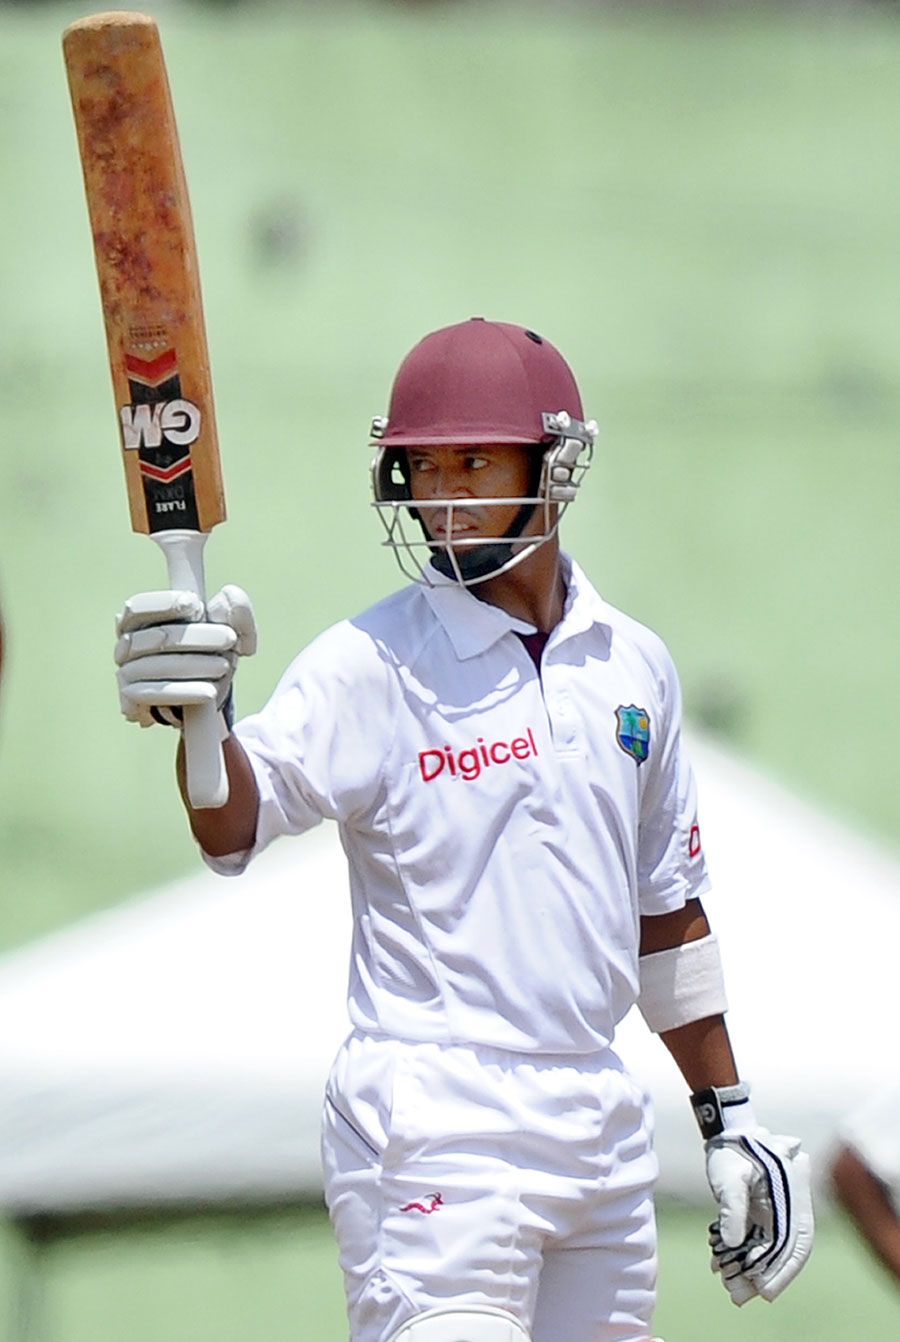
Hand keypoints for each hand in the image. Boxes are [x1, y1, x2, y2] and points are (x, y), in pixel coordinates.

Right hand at [114, 585, 255, 728]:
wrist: (205, 697)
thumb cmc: (211, 653)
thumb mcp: (228, 629)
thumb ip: (234, 609)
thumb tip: (230, 592)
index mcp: (142, 620)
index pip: (138, 606)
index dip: (164, 603)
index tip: (196, 604)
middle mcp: (127, 644)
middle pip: (157, 637)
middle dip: (197, 636)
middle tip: (230, 638)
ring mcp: (126, 671)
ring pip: (155, 666)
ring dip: (193, 665)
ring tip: (225, 666)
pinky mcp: (131, 699)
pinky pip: (153, 694)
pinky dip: (183, 691)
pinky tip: (210, 692)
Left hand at [705, 1131, 813, 1304]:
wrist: (728, 1133)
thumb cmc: (731, 1152)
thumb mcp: (730, 1178)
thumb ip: (733, 1209)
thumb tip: (733, 1242)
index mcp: (791, 1196)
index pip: (796, 1242)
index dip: (783, 1270)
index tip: (765, 1291)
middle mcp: (789, 1208)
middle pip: (783, 1252)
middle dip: (763, 1277)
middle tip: (740, 1297)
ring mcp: (777, 1213)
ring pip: (769, 1251)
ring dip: (751, 1271)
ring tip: (730, 1289)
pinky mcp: (763, 1216)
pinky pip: (757, 1242)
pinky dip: (743, 1257)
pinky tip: (722, 1268)